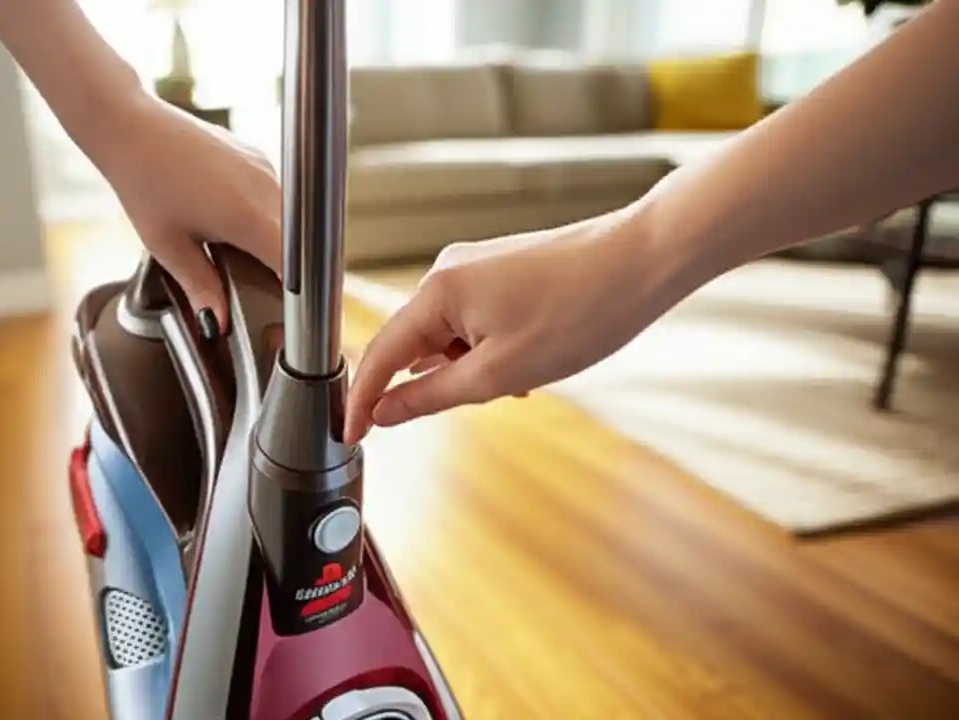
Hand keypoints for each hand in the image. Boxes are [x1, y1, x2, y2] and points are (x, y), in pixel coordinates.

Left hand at [87, 95, 281, 334]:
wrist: (132, 127)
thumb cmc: (146, 183)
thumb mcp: (168, 247)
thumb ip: (200, 287)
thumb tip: (216, 323)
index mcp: (249, 218)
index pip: (296, 264)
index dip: (297, 290)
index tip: (289, 309)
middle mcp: (267, 189)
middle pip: (297, 243)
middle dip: (285, 269)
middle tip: (263, 290)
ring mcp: (266, 169)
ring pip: (288, 218)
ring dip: (276, 240)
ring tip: (244, 255)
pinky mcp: (259, 157)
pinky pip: (276, 196)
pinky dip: (264, 215)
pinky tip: (232, 221)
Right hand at [344, 207, 692, 442]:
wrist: (643, 260)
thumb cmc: (581, 310)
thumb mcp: (498, 373)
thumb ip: (431, 396)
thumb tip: (385, 411)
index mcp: (437, 292)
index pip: (379, 355)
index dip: (362, 400)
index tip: (349, 433)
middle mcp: (447, 271)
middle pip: (416, 345)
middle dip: (441, 382)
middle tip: (492, 396)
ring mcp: (474, 267)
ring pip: (450, 337)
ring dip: (474, 369)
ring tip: (527, 374)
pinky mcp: (499, 269)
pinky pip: (474, 321)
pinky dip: (492, 350)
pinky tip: (531, 359)